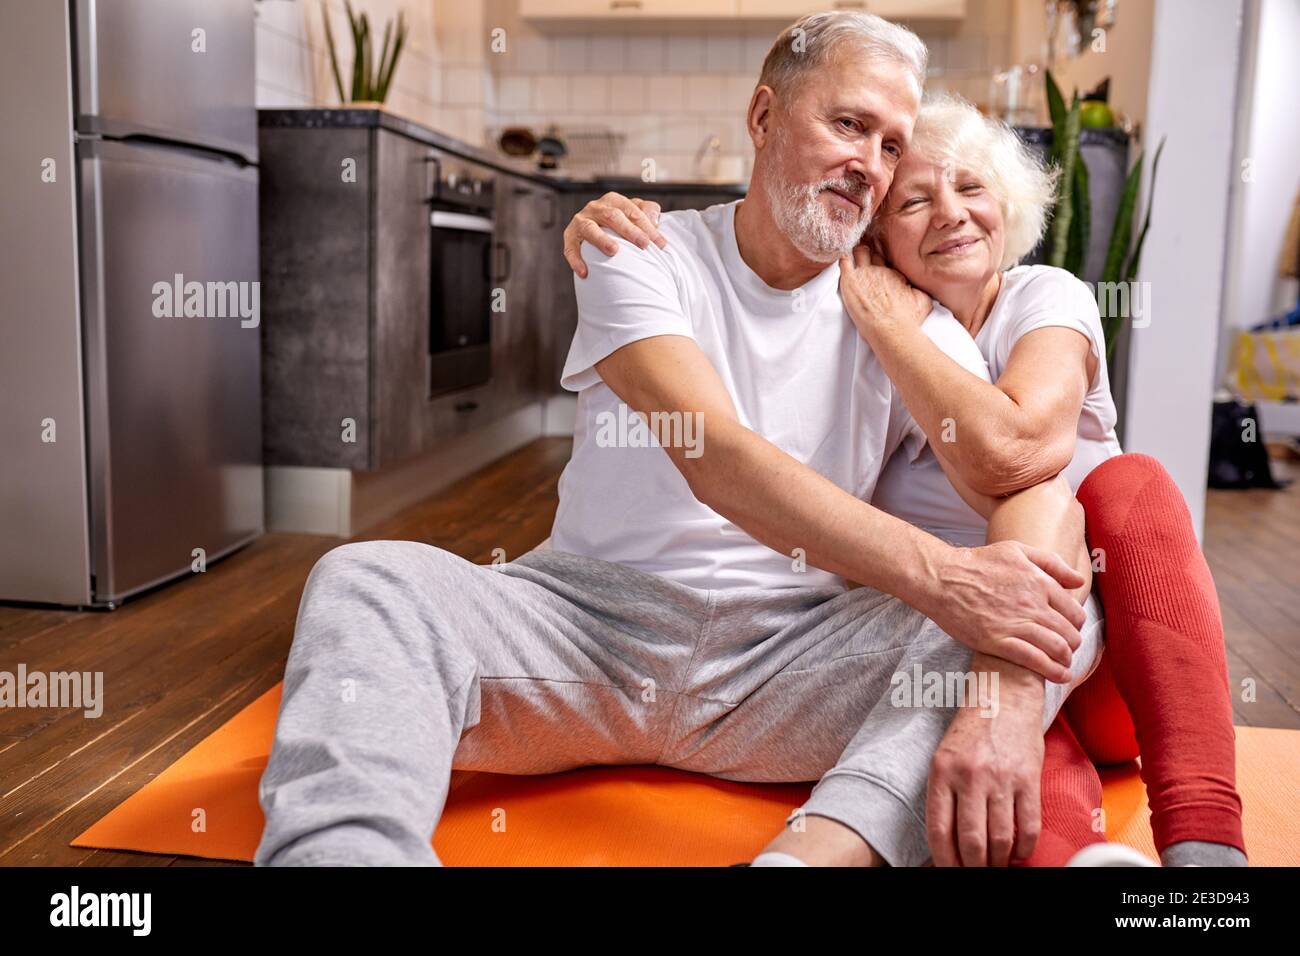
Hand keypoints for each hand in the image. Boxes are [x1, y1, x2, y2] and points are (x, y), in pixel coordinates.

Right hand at [563, 192, 666, 277]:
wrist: (598, 233)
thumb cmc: (622, 226)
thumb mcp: (636, 215)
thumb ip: (648, 212)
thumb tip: (654, 219)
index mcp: (613, 200)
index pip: (633, 211)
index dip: (648, 227)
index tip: (661, 244)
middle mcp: (596, 207)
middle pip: (613, 216)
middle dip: (630, 231)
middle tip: (644, 245)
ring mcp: (581, 221)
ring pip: (590, 228)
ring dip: (601, 239)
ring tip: (614, 251)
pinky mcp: (570, 236)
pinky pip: (571, 248)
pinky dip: (576, 260)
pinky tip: (585, 272)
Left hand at [838, 243, 930, 338]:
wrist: (892, 328)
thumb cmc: (908, 319)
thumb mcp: (923, 300)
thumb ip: (918, 289)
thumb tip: (919, 287)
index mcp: (896, 273)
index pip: (888, 260)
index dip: (884, 259)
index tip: (881, 259)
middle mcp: (880, 270)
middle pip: (874, 252)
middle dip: (872, 249)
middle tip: (868, 248)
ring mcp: (865, 273)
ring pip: (860, 252)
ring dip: (858, 251)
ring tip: (856, 251)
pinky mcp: (850, 280)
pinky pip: (844, 262)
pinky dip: (843, 257)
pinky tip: (842, 256)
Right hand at [920, 541, 1085, 683]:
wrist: (942, 579)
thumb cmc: (977, 563)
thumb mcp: (1016, 550)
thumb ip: (1051, 563)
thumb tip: (1079, 581)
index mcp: (1039, 582)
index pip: (1073, 611)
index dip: (1076, 624)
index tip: (1070, 629)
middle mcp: (1032, 604)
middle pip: (1069, 632)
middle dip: (1073, 643)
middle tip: (1067, 648)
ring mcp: (1016, 624)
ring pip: (1057, 648)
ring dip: (1065, 659)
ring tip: (1063, 663)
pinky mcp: (998, 642)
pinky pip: (1035, 661)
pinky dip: (1053, 671)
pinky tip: (1058, 676)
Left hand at [927, 673, 1044, 866]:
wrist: (1004, 695)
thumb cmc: (972, 730)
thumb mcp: (945, 758)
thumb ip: (945, 795)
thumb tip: (949, 842)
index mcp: (942, 772)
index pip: (940, 831)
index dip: (945, 860)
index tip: (950, 870)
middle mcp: (970, 776)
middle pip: (971, 842)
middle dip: (974, 867)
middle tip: (976, 870)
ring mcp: (1001, 778)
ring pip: (1000, 840)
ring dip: (998, 861)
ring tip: (996, 864)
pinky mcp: (1029, 778)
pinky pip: (1028, 826)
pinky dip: (1023, 848)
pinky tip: (1017, 851)